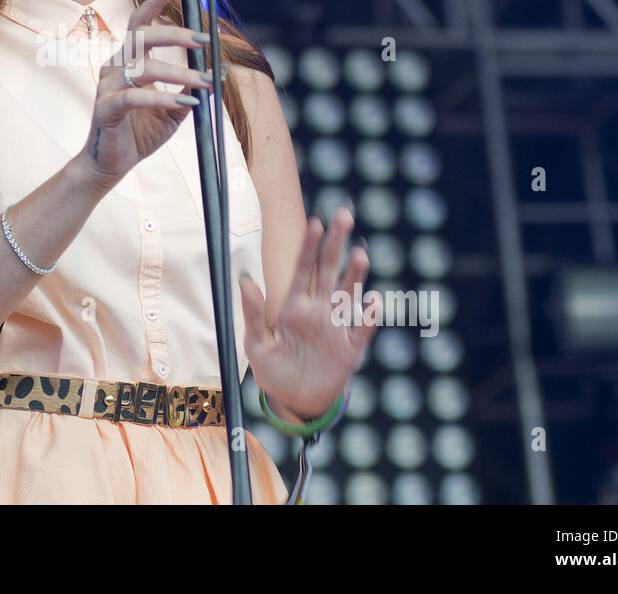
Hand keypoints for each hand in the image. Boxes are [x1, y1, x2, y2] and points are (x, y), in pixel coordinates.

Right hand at [75, 0, 214, 193]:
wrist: (110, 166)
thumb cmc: (138, 134)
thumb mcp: (172, 111)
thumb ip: (187, 90)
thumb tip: (214, 76)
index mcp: (127, 61)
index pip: (140, 22)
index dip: (156, 0)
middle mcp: (114, 67)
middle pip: (142, 37)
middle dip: (175, 34)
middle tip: (204, 40)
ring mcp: (108, 87)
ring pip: (144, 68)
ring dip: (180, 73)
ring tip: (206, 82)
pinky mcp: (106, 110)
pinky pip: (135, 97)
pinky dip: (164, 97)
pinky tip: (189, 101)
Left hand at [239, 206, 377, 419]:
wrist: (295, 401)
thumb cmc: (273, 371)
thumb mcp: (256, 344)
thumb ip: (252, 313)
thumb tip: (245, 279)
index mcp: (294, 307)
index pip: (303, 270)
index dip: (309, 246)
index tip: (316, 221)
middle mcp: (318, 311)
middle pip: (329, 271)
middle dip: (336, 244)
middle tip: (344, 216)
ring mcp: (336, 328)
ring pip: (348, 294)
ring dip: (355, 275)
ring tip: (360, 253)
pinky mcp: (350, 349)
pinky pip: (362, 330)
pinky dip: (368, 317)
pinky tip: (372, 301)